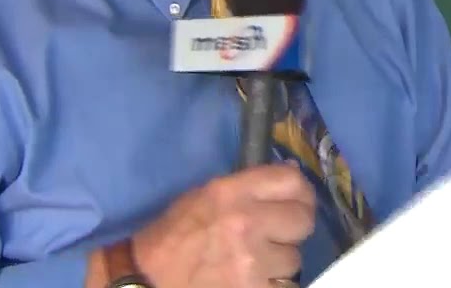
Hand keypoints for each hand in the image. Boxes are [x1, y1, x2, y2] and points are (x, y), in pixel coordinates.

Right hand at [133, 163, 315, 287]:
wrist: (147, 279)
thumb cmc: (175, 236)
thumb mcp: (206, 196)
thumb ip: (250, 186)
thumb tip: (293, 173)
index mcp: (231, 192)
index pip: (291, 181)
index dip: (301, 192)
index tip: (297, 201)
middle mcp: (245, 222)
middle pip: (303, 220)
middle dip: (292, 229)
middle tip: (275, 236)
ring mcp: (251, 261)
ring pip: (294, 258)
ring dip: (278, 262)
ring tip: (253, 263)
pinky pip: (285, 286)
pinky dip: (273, 285)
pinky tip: (253, 280)